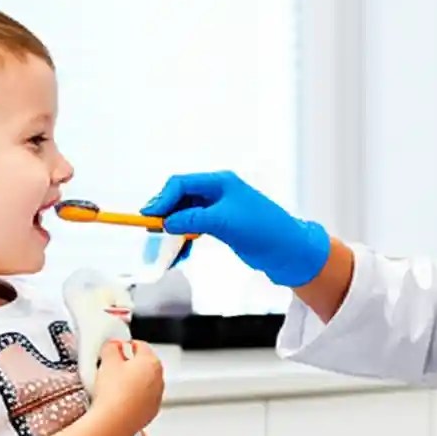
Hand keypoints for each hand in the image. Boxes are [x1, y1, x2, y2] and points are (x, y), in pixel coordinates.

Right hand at [90, 340, 163, 435]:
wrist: (113, 422)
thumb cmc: (114, 392)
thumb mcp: (107, 361)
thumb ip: (111, 348)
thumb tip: (113, 346)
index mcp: (152, 362)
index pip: (140, 345)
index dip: (124, 345)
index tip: (114, 349)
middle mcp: (159, 379)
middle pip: (144, 365)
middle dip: (128, 364)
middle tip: (111, 367)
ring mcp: (156, 397)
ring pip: (143, 383)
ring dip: (131, 382)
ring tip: (112, 386)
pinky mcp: (150, 412)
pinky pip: (142, 399)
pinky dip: (132, 398)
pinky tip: (118, 400)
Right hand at [141, 171, 330, 286]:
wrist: (288, 251)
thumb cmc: (263, 230)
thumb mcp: (224, 222)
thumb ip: (193, 219)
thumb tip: (167, 222)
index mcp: (220, 182)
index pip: (181, 184)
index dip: (162, 199)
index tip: (148, 216)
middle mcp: (218, 192)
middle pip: (181, 198)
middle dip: (165, 215)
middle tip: (151, 233)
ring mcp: (220, 209)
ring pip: (186, 215)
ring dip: (173, 230)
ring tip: (165, 248)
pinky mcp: (222, 226)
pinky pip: (195, 228)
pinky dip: (185, 239)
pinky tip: (180, 252)